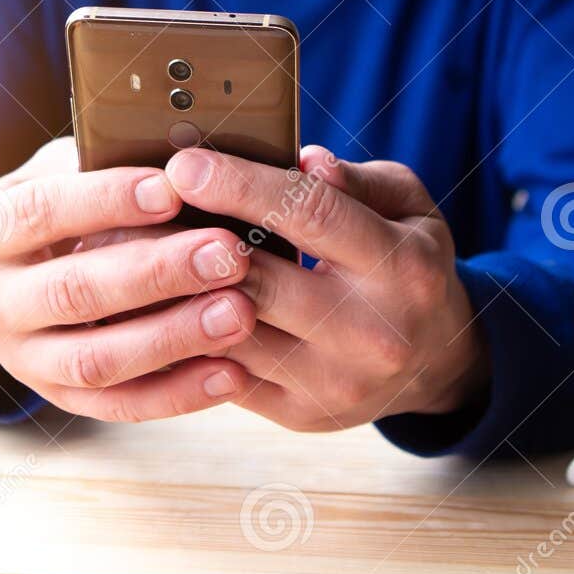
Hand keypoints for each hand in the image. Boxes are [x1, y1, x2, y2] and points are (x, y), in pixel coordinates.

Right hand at [0, 138, 257, 421]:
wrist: (22, 271)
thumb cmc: (63, 204)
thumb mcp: (61, 171)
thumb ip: (103, 163)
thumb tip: (184, 160)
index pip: (40, 213)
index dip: (106, 200)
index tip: (173, 191)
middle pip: (72, 293)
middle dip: (157, 274)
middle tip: (227, 254)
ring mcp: (19, 361)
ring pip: (96, 361)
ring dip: (174, 337)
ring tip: (239, 312)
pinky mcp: (59, 400)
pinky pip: (121, 406)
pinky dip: (179, 393)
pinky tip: (232, 371)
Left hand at [163, 144, 488, 432]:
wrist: (437, 362)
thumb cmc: (408, 263)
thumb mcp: (407, 207)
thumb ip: (356, 179)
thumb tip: (302, 159)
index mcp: (401, 267)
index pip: (311, 216)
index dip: (241, 186)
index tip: (184, 164)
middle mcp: (371, 332)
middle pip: (259, 280)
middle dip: (191, 240)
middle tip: (143, 206)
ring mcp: (333, 382)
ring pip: (230, 333)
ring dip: (176, 292)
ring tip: (135, 251)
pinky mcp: (299, 414)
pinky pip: (221, 375)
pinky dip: (183, 337)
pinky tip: (155, 303)